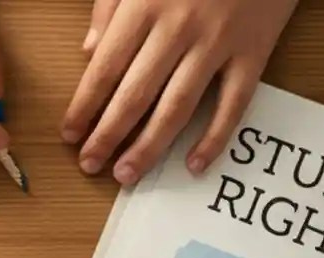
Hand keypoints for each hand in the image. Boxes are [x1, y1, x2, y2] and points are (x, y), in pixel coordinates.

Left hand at [62, 0, 297, 183]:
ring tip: (126, 175)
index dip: (84, 107)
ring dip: (149, 147)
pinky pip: (233, 104)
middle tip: (89, 165)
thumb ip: (111, 6)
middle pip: (135, 95)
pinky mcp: (254, 52)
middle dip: (107, 136)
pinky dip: (215, 138)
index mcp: (145, 4)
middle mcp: (179, 28)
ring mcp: (219, 42)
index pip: (105, 68)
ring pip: (177, 107)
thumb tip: (88, 53)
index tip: (69, 135)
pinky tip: (194, 164)